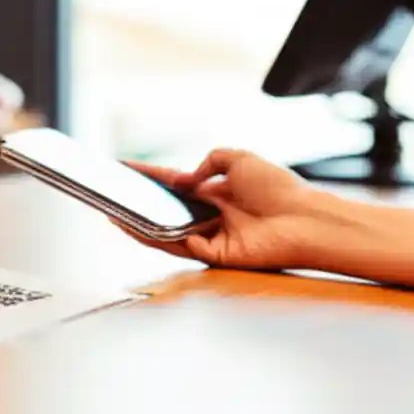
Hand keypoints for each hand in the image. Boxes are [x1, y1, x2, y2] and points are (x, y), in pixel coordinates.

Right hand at [115, 148, 338, 269]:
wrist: (304, 218)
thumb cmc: (279, 189)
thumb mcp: (240, 158)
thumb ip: (209, 160)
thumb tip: (183, 178)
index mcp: (217, 192)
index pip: (175, 183)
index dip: (150, 176)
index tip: (126, 168)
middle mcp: (211, 215)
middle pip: (165, 210)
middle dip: (137, 202)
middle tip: (110, 194)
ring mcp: (211, 236)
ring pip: (166, 232)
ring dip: (138, 224)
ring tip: (112, 214)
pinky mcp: (215, 255)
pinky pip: (180, 247)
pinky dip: (158, 238)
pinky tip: (139, 226)